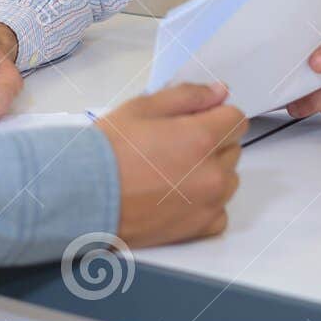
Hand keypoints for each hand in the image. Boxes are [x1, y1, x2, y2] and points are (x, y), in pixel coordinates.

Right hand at [96, 83, 246, 247]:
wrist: (84, 194)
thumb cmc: (108, 152)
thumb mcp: (143, 107)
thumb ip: (188, 95)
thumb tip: (219, 91)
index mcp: (202, 137)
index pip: (236, 119)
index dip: (216, 115)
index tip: (197, 120)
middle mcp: (212, 172)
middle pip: (233, 148)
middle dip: (212, 143)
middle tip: (175, 145)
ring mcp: (209, 203)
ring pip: (229, 179)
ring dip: (212, 172)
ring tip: (174, 172)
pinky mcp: (200, 228)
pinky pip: (220, 212)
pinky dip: (206, 204)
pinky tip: (179, 195)